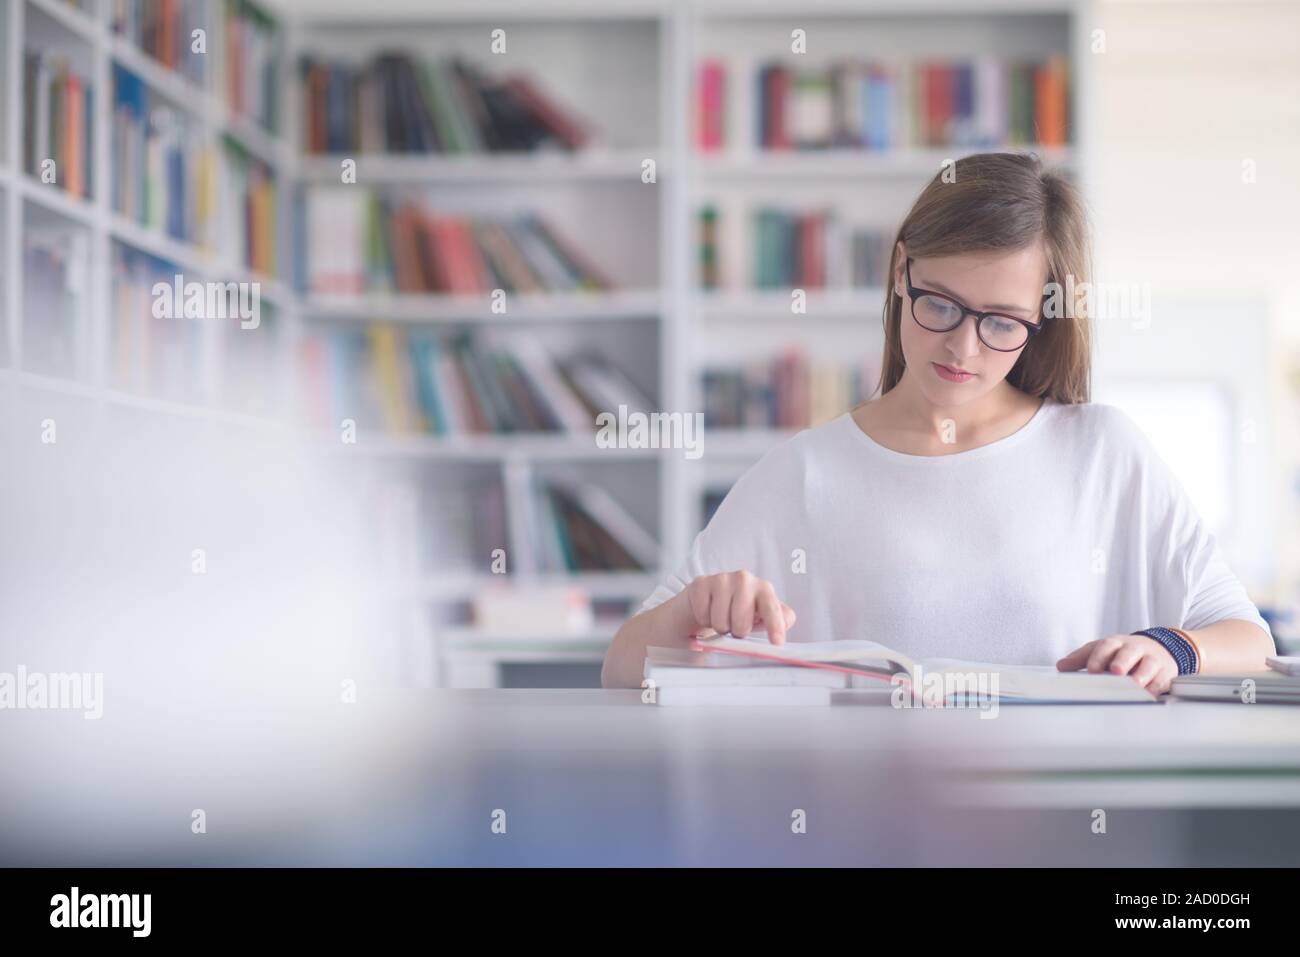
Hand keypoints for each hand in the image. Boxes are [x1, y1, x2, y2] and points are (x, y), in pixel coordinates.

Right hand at [676, 570, 796, 644]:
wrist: (709, 599)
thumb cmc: (739, 610)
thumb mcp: (761, 616)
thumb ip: (778, 621)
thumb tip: (782, 632)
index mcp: (764, 589)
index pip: (771, 608)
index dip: (775, 626)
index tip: (776, 642)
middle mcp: (745, 579)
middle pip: (742, 623)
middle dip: (738, 631)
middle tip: (736, 626)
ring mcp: (722, 579)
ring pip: (721, 622)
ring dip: (720, 627)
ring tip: (722, 618)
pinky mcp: (701, 583)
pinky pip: (703, 616)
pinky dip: (704, 620)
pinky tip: (709, 611)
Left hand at [1056, 633, 1178, 694]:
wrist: (1157, 649)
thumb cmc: (1123, 653)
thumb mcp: (1101, 651)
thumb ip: (1081, 658)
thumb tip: (1061, 666)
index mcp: (1116, 643)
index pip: (1106, 646)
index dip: (1098, 657)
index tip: (1091, 669)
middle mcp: (1134, 649)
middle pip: (1129, 653)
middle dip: (1122, 662)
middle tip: (1115, 672)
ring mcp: (1151, 660)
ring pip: (1148, 665)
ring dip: (1141, 675)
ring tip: (1134, 684)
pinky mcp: (1164, 673)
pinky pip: (1161, 680)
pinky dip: (1155, 688)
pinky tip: (1148, 694)